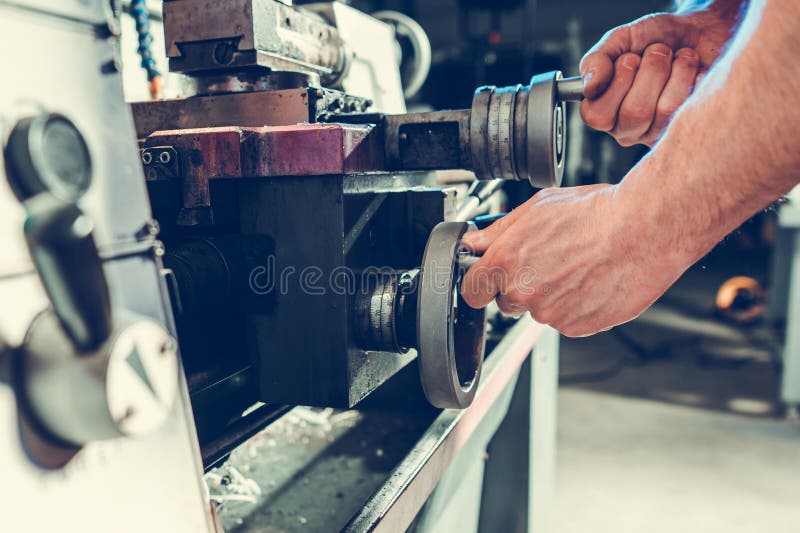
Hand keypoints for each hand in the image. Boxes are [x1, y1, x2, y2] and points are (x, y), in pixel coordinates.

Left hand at [459, 184, 687, 336]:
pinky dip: (574, 306)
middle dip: (519, 285)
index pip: (472, 290)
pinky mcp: (576, 327)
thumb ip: (498, 230)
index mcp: (506, 261)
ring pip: (539, 310)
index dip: (481, 282)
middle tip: (548, 261)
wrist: (645, 229)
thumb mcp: (537, 207)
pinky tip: (590, 281)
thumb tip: (473, 242)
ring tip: (577, 266)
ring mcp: (550, 313)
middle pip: (506, 301)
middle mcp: (524, 291)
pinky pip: (566, 320)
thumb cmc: (596, 213)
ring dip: (550, 294)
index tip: (489, 278)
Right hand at [580, 1, 742, 145]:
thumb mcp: (620, 40)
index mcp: (603, 111)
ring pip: (664, 109)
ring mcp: (655, 133)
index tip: (630, 59)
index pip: (598, 116)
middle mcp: (626, 128)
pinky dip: (694, 76)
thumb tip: (589, 87)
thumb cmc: (657, 37)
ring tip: (678, 57)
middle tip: (658, 52)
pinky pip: (689, 105)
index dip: (617, 81)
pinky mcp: (685, 128)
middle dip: (651, 70)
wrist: (700, 30)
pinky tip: (693, 72)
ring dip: (676, 69)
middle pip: (635, 112)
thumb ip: (596, 60)